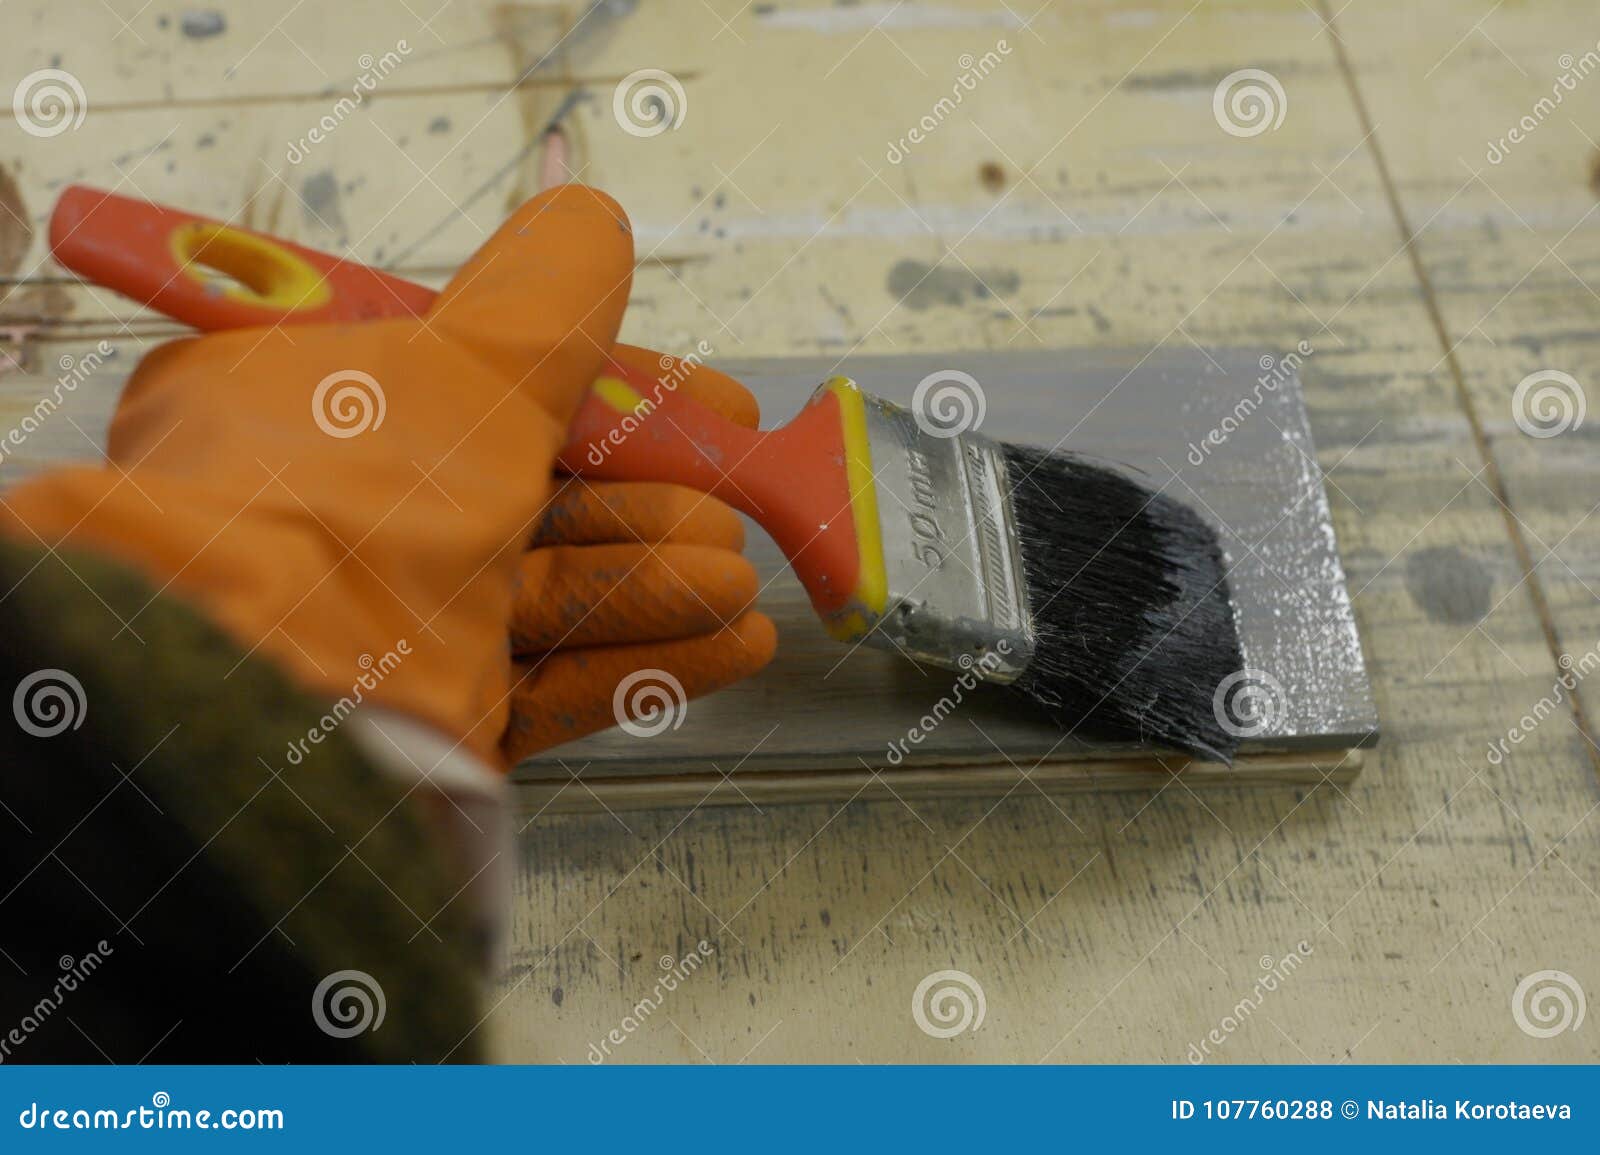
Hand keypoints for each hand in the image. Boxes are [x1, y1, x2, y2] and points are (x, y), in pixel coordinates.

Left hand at [0, 186, 772, 767]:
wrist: (257, 699)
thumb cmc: (347, 500)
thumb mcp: (466, 367)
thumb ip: (545, 298)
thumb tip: (589, 220)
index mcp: (332, 406)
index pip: (500, 383)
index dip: (619, 391)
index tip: (713, 408)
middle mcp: (351, 514)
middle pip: (538, 494)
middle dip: (651, 500)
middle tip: (733, 509)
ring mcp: (388, 628)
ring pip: (551, 594)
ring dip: (659, 583)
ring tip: (738, 584)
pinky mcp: (427, 725)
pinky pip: (552, 684)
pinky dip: (645, 663)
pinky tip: (732, 647)